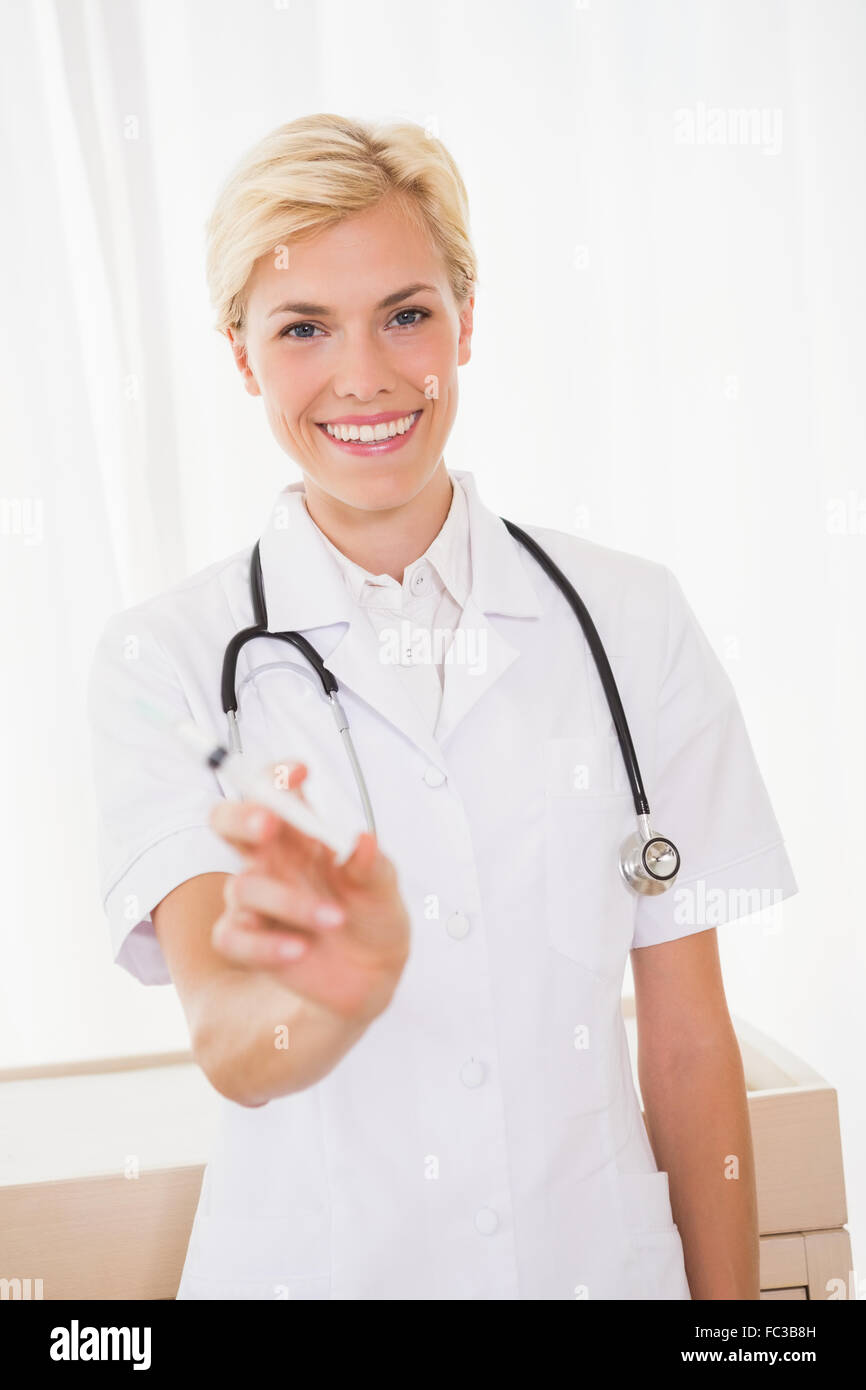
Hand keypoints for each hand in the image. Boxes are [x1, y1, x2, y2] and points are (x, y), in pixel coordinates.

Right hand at [208, 759, 410, 1023]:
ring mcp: (256, 901)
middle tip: (268, 824)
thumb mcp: (384, 889)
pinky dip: (265, 945)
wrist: (374, 974)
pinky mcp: (248, 943)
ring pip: (242, 886)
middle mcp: (271, 861)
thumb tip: (363, 840)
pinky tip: (300, 949)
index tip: (301, 771)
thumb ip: (373, 866)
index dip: (279, 776)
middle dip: (240, 816)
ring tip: (335, 919)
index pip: (275, 791)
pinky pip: (233, 937)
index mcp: (301, 835)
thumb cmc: (374, 915)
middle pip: (227, 821)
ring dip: (289, 901)